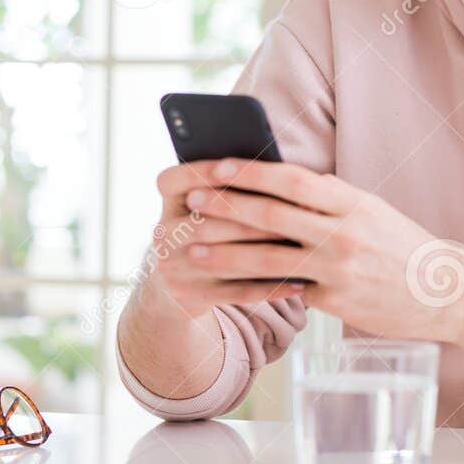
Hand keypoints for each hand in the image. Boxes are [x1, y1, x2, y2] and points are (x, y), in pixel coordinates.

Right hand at [144, 159, 313, 316]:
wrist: (181, 282)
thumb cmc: (215, 225)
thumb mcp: (211, 203)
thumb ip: (234, 185)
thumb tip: (281, 173)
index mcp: (168, 202)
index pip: (173, 181)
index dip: (201, 173)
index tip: (232, 166)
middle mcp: (162, 234)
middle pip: (207, 223)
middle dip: (253, 215)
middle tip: (294, 211)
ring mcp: (172, 269)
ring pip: (223, 258)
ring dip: (266, 250)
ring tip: (301, 244)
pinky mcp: (189, 297)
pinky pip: (236, 291)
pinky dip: (270, 287)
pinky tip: (300, 281)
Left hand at [158, 158, 463, 342]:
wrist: (446, 293)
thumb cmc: (403, 247)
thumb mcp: (372, 210)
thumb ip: (331, 198)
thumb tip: (283, 181)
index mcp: (354, 202)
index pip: (294, 179)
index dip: (252, 172)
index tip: (217, 166)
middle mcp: (346, 232)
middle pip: (274, 215)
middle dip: (227, 207)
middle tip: (192, 201)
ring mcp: (340, 269)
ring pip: (270, 258)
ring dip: (225, 253)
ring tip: (193, 249)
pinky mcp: (336, 302)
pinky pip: (284, 292)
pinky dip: (249, 289)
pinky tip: (224, 288)